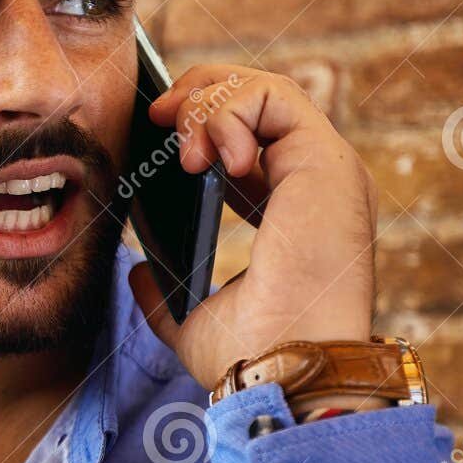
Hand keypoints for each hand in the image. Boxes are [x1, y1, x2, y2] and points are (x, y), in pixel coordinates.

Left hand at [128, 65, 376, 390]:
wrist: (282, 371)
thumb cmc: (252, 356)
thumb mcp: (191, 319)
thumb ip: (162, 294)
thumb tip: (136, 272)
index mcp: (290, 213)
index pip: (252, 140)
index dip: (205, 123)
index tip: (162, 131)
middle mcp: (313, 185)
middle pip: (262, 101)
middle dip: (203, 93)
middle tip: (161, 114)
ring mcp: (324, 170)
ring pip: (268, 91)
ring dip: (210, 103)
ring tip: (184, 150)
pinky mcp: (326, 162)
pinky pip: (276, 98)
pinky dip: (231, 110)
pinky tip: (207, 154)